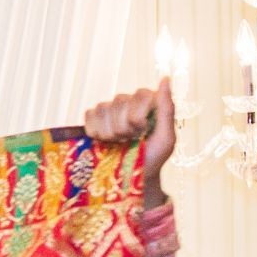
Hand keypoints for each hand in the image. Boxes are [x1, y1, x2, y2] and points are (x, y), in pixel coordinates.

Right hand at [83, 77, 177, 208]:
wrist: (130, 178)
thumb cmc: (152, 159)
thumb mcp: (166, 138)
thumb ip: (166, 109)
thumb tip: (165, 78)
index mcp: (149, 100)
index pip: (139, 95)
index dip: (138, 117)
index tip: (142, 133)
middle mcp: (129, 100)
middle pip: (119, 102)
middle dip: (124, 128)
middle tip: (131, 140)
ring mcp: (110, 109)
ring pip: (103, 109)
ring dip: (110, 132)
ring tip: (119, 142)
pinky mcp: (93, 118)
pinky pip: (89, 115)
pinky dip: (95, 131)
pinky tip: (103, 141)